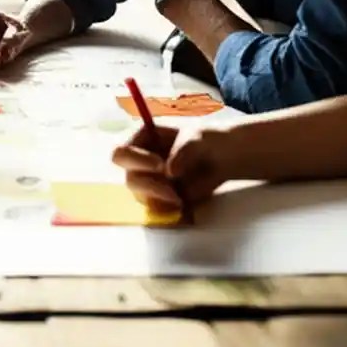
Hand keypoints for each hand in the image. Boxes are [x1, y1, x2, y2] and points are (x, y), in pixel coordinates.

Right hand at [111, 125, 231, 210]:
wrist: (225, 159)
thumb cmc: (207, 140)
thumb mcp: (198, 137)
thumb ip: (184, 150)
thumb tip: (170, 171)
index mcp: (141, 140)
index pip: (121, 153)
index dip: (136, 160)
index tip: (159, 165)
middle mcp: (139, 162)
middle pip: (129, 178)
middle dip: (149, 186)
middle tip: (171, 191)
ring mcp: (149, 182)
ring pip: (140, 196)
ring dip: (160, 198)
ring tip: (181, 197)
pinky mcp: (160, 199)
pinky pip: (155, 209)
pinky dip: (168, 208)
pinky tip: (182, 203)